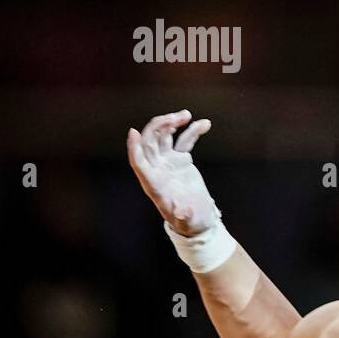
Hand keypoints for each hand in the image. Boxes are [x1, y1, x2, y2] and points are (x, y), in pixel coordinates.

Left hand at [126, 110, 218, 236]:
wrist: (198, 218)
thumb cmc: (189, 222)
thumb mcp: (186, 220)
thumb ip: (183, 215)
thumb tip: (182, 210)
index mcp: (153, 182)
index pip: (138, 161)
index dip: (134, 147)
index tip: (133, 133)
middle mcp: (157, 169)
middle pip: (151, 142)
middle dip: (159, 127)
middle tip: (175, 118)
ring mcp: (168, 162)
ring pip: (165, 137)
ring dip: (173, 123)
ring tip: (186, 115)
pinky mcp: (182, 160)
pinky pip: (185, 141)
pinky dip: (193, 131)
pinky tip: (205, 124)